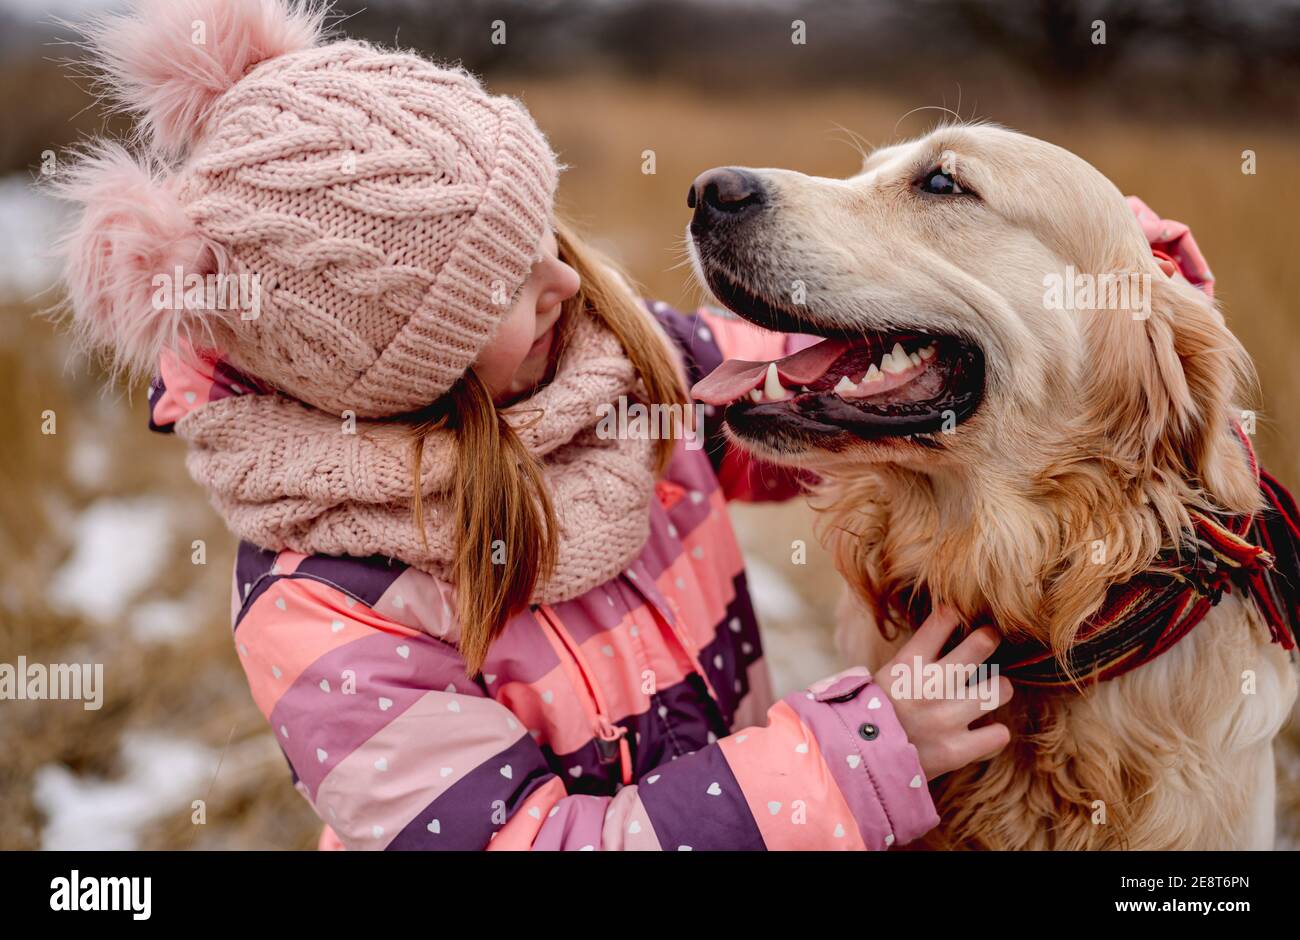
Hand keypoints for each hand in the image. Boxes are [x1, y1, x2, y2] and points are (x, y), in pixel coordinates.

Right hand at [879, 606, 1011, 779]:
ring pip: (1001, 688)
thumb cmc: (872, 713)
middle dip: (989, 639)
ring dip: (997, 689)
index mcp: (907, 663)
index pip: (945, 618)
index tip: (959, 619)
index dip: (956, 615)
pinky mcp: (956, 751)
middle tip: (987, 643)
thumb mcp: (883, 675)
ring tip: (988, 692)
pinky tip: (981, 731)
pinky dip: (993, 734)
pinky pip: (999, 735)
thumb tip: (945, 629)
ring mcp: (946, 718)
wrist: (854, 762)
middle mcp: (930, 686)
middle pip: (983, 643)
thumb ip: (914, 656)